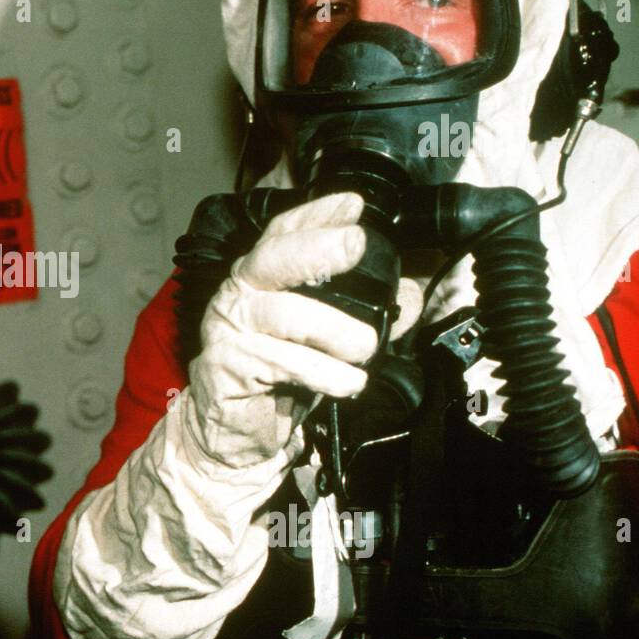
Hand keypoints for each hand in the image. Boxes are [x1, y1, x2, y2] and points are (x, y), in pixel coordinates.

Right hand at [185, 191, 420, 468]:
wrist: (232, 435)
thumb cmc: (278, 380)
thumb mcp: (326, 341)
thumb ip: (367, 314)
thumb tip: (410, 296)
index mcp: (259, 279)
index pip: (282, 234)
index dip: (315, 214)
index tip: (353, 203)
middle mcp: (239, 295)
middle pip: (272, 258)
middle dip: (318, 247)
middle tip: (357, 243)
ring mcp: (230, 329)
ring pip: (286, 314)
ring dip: (336, 331)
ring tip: (365, 349)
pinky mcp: (229, 366)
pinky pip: (284, 363)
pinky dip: (325, 373)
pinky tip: (347, 382)